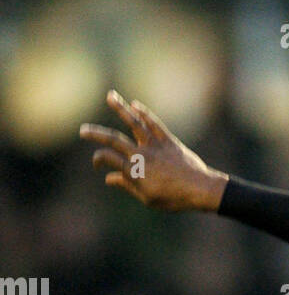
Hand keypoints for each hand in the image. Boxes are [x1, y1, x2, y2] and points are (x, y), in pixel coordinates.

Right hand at [80, 90, 227, 211]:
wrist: (200, 189)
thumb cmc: (174, 199)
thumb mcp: (147, 199)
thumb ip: (127, 186)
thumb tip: (109, 178)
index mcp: (135, 171)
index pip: (108, 158)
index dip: (99, 159)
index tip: (98, 163)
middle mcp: (142, 155)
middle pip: (114, 139)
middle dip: (96, 134)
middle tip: (83, 130)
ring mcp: (155, 145)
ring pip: (135, 123)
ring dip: (121, 108)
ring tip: (110, 95)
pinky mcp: (168, 140)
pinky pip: (155, 123)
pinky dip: (145, 113)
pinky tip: (135, 104)